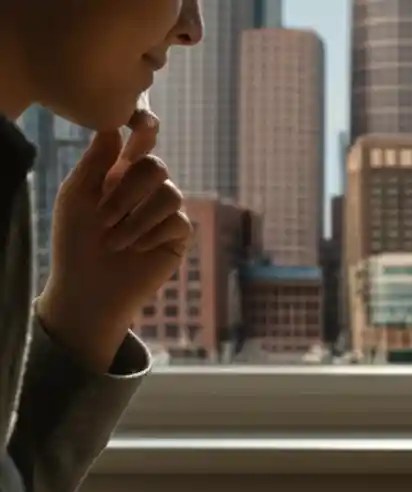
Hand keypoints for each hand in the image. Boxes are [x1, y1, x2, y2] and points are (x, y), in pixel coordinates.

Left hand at [37, 109, 191, 372]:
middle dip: (128, 192)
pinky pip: (177, 222)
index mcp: (118, 174)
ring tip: (116, 241)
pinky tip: (135, 250)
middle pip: (155, 167)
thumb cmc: (75, 242)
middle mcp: (145, 190)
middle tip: (104, 217)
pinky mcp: (178, 236)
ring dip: (138, 219)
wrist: (89, 286)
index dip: (145, 131)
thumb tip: (113, 126)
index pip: (139, 143)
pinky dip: (151, 235)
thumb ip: (95, 161)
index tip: (142, 127)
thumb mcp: (76, 196)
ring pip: (171, 195)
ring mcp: (163, 212)